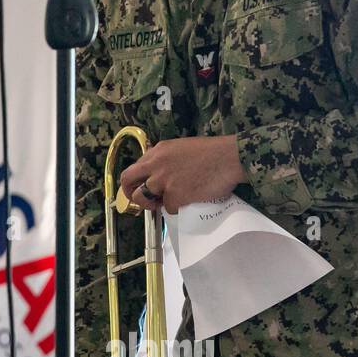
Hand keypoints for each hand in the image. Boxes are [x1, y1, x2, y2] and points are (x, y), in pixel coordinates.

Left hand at [119, 134, 244, 213]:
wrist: (229, 158)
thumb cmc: (211, 152)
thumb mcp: (180, 147)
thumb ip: (163, 159)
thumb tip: (155, 173)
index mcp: (157, 151)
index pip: (133, 168)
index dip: (133, 181)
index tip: (137, 189)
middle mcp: (156, 165)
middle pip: (128, 182)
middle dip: (130, 194)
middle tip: (139, 202)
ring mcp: (164, 181)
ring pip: (145, 199)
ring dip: (154, 204)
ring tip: (168, 202)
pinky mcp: (175, 196)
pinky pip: (169, 208)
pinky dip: (177, 208)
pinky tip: (189, 200)